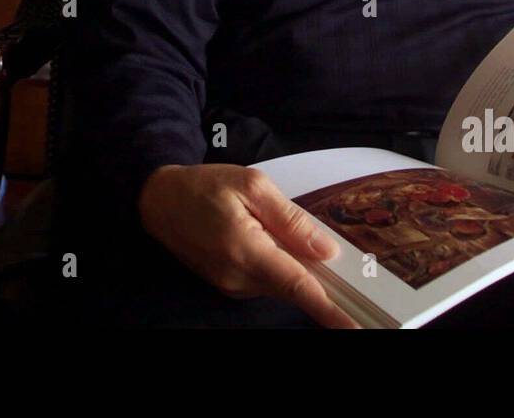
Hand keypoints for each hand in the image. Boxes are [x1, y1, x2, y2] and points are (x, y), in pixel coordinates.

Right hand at [137, 163, 359, 328]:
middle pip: (295, 288)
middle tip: (332, 254)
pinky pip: (266, 281)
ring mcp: (232, 287)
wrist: (158, 200)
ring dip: (294, 266)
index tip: (354, 327)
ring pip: (281, 284)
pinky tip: (266, 239)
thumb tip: (326, 250)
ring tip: (274, 228)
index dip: (330, 311)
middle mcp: (239, 279)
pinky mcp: (228, 286)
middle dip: (319, 277)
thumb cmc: (204, 186)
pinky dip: (278, 266)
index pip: (298, 288)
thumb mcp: (252, 186)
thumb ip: (291, 219)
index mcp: (246, 252)